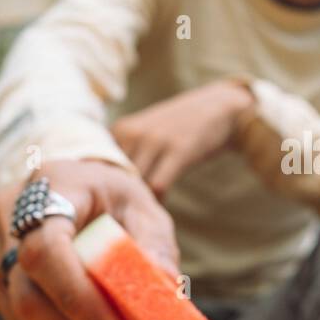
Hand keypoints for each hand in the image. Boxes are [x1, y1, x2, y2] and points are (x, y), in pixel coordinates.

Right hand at [0, 159, 179, 319]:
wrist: (78, 187)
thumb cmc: (114, 199)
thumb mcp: (144, 209)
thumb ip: (154, 244)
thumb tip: (164, 286)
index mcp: (51, 186)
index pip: (46, 249)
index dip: (77, 296)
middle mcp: (9, 213)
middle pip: (27, 292)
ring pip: (21, 314)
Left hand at [110, 79, 253, 198]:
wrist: (218, 108)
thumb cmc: (180, 126)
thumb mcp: (146, 131)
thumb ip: (127, 152)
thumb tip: (110, 186)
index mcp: (121, 129)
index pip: (100, 166)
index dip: (106, 185)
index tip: (112, 201)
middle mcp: (133, 133)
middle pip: (115, 177)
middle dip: (120, 196)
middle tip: (128, 212)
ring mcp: (155, 141)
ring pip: (135, 183)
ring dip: (139, 200)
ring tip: (144, 211)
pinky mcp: (178, 151)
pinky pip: (158, 186)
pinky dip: (158, 200)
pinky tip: (161, 203)